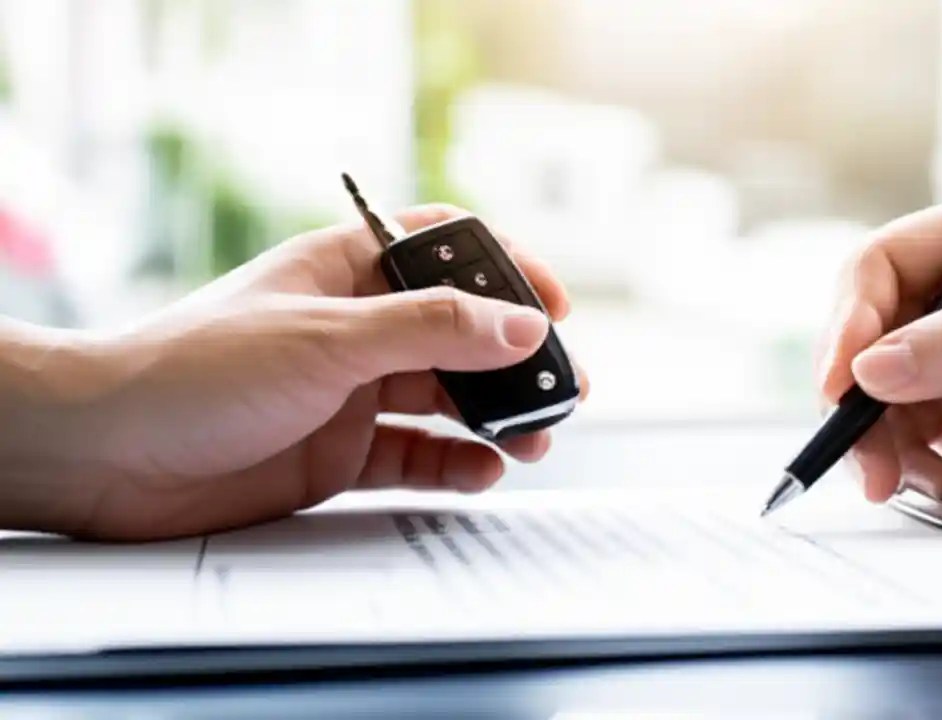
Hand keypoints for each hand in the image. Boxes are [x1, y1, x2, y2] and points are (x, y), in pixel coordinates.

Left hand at [0, 205, 585, 539]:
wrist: (109, 457)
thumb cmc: (197, 371)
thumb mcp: (329, 338)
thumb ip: (432, 329)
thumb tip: (522, 326)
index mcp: (347, 270)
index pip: (446, 248)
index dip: (507, 270)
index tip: (555, 307)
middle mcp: (355, 328)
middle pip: (460, 334)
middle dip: (514, 361)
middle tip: (561, 389)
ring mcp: (349, 393)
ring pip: (445, 399)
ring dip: (494, 417)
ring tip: (533, 440)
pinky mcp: (338, 455)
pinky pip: (415, 457)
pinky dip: (454, 465)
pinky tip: (481, 472)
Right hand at [818, 199, 941, 504]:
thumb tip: (871, 367)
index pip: (880, 268)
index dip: (850, 321)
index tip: (843, 377)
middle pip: (865, 338)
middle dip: (858, 398)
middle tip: (863, 449)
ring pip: (876, 394)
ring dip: (878, 440)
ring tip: (900, 478)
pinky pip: (903, 434)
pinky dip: (905, 462)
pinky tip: (934, 480)